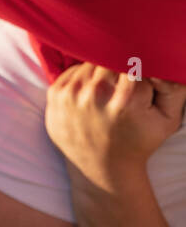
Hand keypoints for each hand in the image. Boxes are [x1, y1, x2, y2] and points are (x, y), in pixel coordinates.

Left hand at [45, 62, 185, 192]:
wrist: (102, 167)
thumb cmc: (139, 140)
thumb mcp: (167, 119)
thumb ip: (172, 88)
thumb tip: (158, 62)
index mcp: (126, 99)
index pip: (133, 62)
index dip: (138, 69)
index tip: (137, 81)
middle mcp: (96, 94)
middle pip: (109, 59)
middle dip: (118, 69)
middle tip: (122, 88)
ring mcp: (72, 94)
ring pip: (90, 62)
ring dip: (99, 72)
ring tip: (107, 94)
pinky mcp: (55, 94)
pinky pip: (73, 70)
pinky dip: (83, 77)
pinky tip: (91, 96)